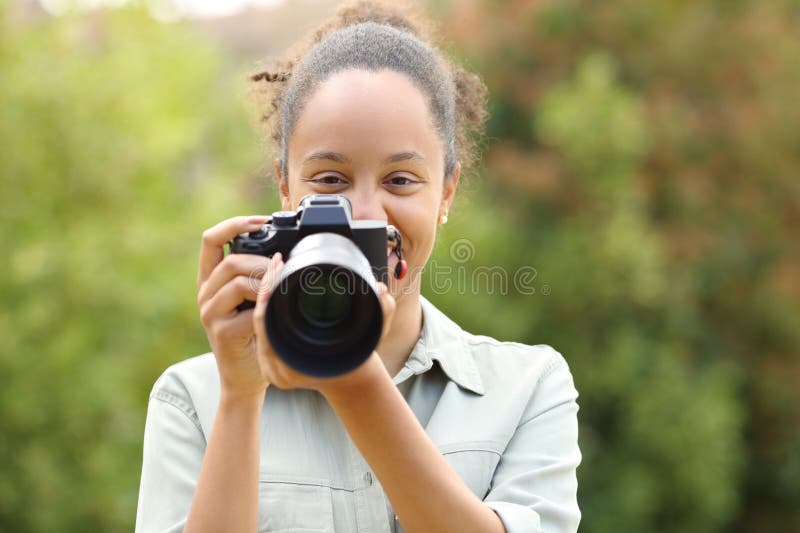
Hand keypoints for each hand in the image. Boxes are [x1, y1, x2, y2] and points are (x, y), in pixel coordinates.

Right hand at [196, 215, 283, 397]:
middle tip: (282, 272)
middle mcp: (206, 293)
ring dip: (266, 282)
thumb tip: (284, 250)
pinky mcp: (221, 331)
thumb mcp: (254, 298)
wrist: (246, 378)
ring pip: (238, 279)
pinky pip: (248, 308)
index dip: (235, 224)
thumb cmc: (255, 335)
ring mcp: (210, 312)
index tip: (262, 221)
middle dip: (262, 261)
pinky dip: (267, 305)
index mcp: (212, 279)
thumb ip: (258, 275)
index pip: (211, 239)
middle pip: (231, 259)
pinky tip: (273, 314)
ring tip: (278, 294)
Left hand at [252, 274, 396, 394]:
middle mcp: (276, 366)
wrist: (349, 380)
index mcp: (291, 364)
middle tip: (276, 262)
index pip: (266, 321)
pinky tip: (273, 281)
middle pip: (258, 317)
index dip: (268, 292)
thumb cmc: (357, 360)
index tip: (277, 269)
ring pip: (258, 318)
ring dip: (264, 290)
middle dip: (265, 285)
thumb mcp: (373, 334)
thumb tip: (381, 291)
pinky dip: (266, 300)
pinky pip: (262, 322)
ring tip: (275, 266)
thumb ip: (382, 312)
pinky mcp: (271, 351)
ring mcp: (270, 361)